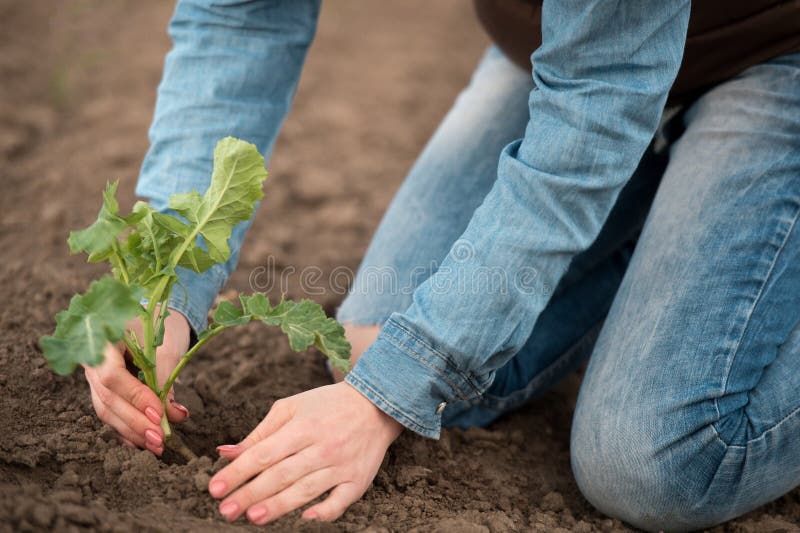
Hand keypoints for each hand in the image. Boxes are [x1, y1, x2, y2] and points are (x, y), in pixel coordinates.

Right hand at [83, 307, 191, 454]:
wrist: (152, 315)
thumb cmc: (160, 325)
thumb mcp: (166, 346)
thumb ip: (166, 380)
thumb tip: (172, 416)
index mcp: (102, 339)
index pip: (112, 376)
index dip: (135, 398)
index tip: (160, 414)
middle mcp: (91, 359)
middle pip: (108, 398)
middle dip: (136, 423)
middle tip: (161, 440)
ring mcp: (93, 375)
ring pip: (106, 409)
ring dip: (132, 431)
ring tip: (157, 446)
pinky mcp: (101, 388)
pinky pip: (109, 412)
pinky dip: (125, 429)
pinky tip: (141, 444)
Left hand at [208, 381, 402, 523]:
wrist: (376, 404)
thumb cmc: (326, 406)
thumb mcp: (291, 408)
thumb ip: (259, 433)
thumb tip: (224, 452)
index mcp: (303, 427)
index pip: (264, 453)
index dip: (238, 471)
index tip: (215, 488)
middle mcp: (322, 447)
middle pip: (281, 474)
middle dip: (251, 493)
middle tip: (226, 510)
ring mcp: (341, 465)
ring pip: (307, 489)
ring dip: (279, 504)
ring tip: (253, 517)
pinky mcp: (358, 480)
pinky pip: (341, 500)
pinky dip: (326, 511)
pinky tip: (306, 518)